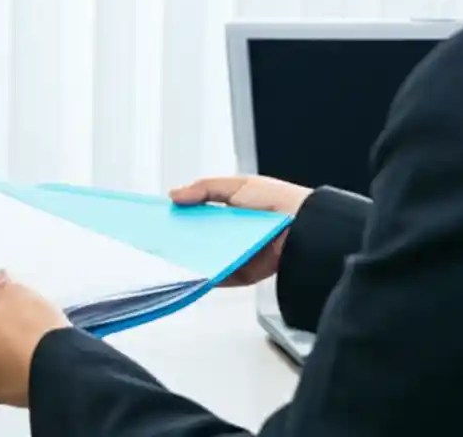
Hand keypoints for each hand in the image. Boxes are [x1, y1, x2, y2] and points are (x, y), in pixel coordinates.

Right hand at [170, 175, 312, 285]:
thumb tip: (174, 195)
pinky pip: (218, 276)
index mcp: (228, 211)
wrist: (304, 228)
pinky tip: (189, 269)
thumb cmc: (276, 201)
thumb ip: (204, 188)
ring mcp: (234, 255)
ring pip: (204, 258)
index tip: (158, 216)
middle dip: (178, 237)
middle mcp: (230, 233)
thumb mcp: (237, 185)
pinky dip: (204, 275)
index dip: (177, 215)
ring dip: (189, 257)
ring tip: (168, 253)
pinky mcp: (241, 274)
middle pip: (196, 237)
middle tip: (158, 237)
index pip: (195, 214)